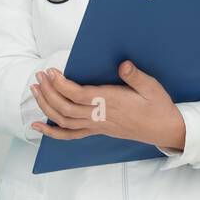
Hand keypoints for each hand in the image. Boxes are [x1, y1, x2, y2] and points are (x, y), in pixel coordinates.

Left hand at [30, 62, 185, 148]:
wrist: (164, 129)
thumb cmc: (157, 106)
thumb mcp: (151, 87)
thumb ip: (135, 76)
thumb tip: (123, 64)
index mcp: (111, 102)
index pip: (79, 94)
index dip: (61, 84)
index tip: (51, 71)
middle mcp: (100, 115)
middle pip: (66, 107)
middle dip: (48, 92)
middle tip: (39, 76)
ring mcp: (97, 125)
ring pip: (64, 120)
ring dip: (46, 106)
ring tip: (35, 90)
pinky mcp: (96, 130)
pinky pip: (70, 134)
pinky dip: (52, 132)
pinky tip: (38, 126)